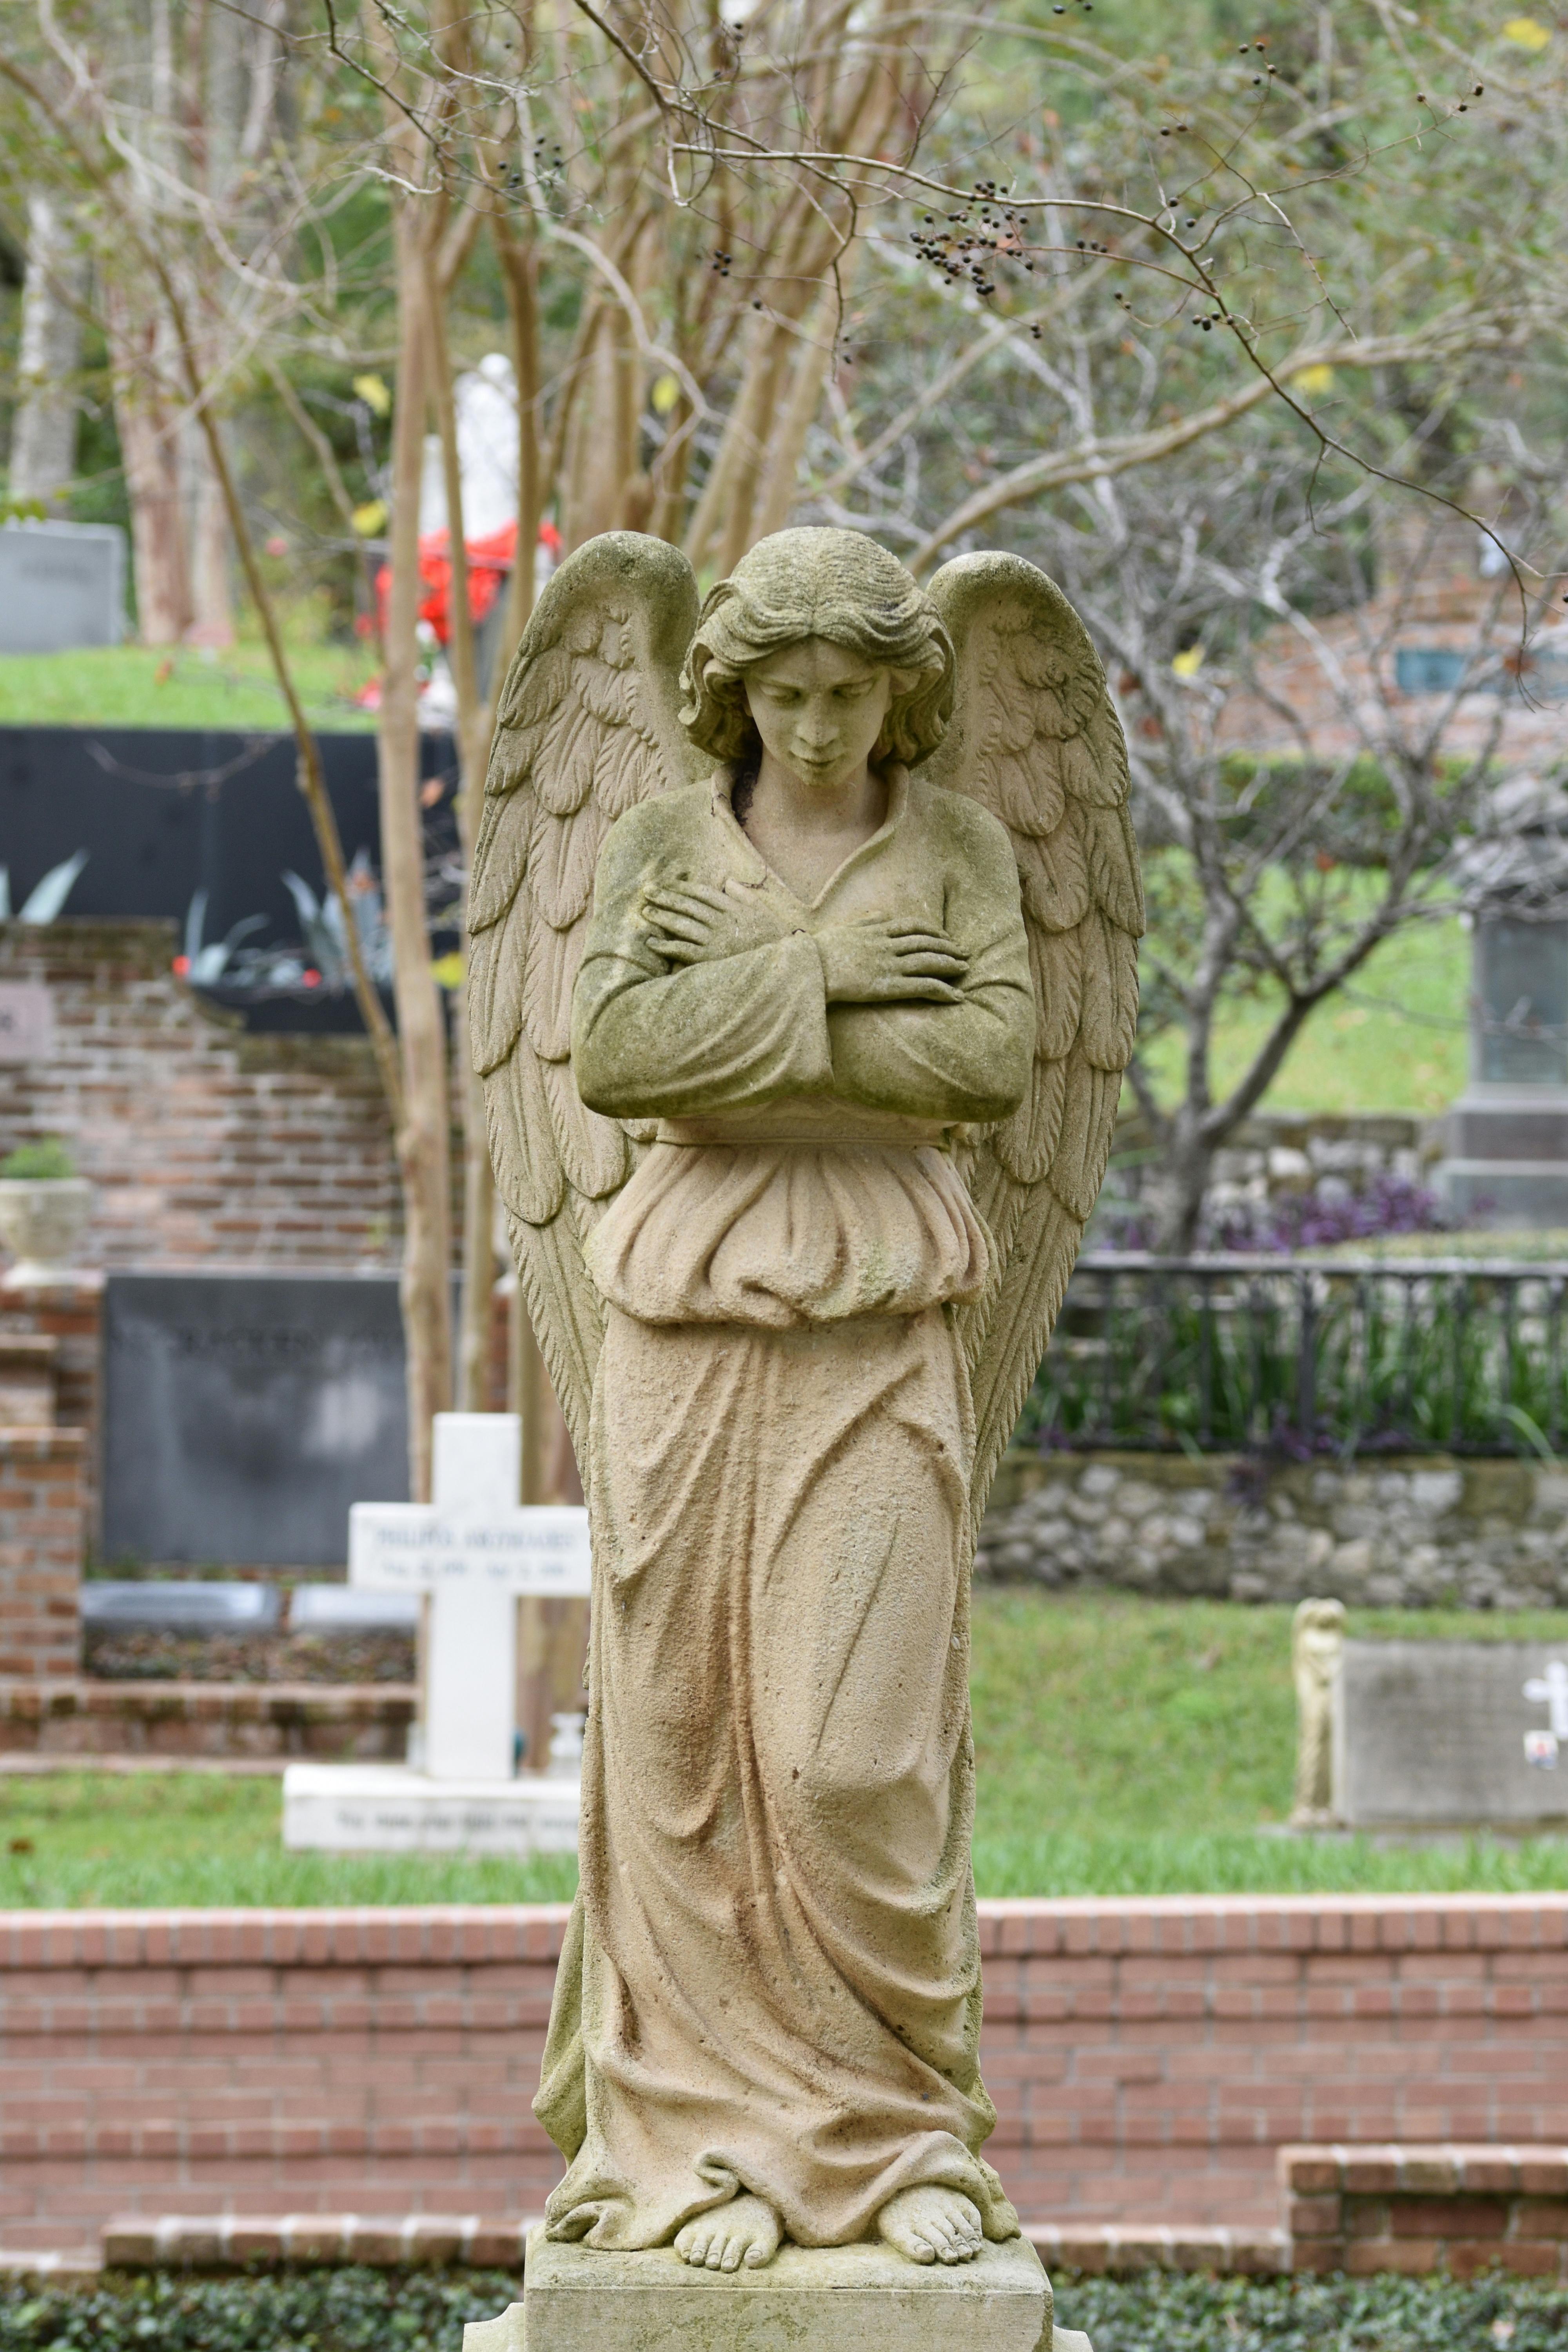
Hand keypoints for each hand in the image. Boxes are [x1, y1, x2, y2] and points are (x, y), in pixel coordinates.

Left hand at [640, 881, 790, 966]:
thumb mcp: (763, 914)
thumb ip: (744, 896)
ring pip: (683, 925)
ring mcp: (716, 941)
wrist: (782, 969)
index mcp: (735, 910)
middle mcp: (723, 923)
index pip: (704, 893)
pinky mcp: (710, 960)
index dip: (684, 887)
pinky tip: (651, 943)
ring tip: (645, 911)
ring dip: (662, 917)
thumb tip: (728, 881)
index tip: (669, 883)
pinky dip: (665, 946)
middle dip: (666, 896)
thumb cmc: (773, 942)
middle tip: (647, 889)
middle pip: (689, 905)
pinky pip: (682, 950)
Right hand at [816, 915, 968, 1003]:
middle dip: (948, 947)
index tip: (945, 935)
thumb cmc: (820, 950)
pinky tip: (956, 996)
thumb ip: (864, 921)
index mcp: (876, 930)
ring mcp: (889, 965)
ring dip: (950, 965)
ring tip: (965, 969)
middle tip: (965, 952)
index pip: (913, 926)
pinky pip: (922, 986)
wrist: (808, 968)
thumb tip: (880, 914)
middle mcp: (887, 945)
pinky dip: (943, 990)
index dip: (933, 931)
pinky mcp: (888, 986)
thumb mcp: (844, 928)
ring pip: (929, 961)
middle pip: (926, 943)